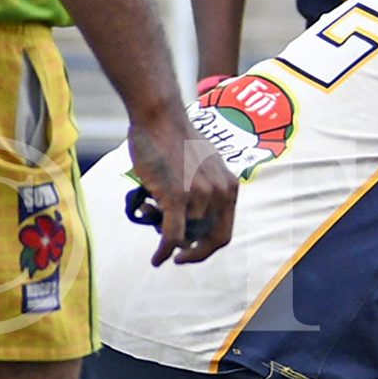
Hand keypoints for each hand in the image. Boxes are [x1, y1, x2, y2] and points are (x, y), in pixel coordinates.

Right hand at [125, 106, 238, 264]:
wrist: (159, 117)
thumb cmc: (173, 139)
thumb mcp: (202, 167)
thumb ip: (205, 191)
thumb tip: (192, 220)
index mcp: (229, 188)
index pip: (224, 233)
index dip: (207, 249)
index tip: (190, 254)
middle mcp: (220, 194)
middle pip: (205, 239)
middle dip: (188, 249)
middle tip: (174, 253)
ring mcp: (199, 196)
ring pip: (182, 234)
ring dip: (162, 228)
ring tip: (148, 207)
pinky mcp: (177, 196)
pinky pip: (171, 236)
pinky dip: (163, 251)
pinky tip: (156, 260)